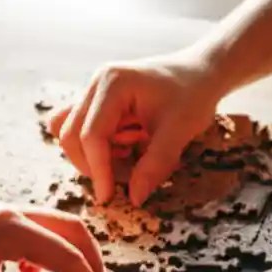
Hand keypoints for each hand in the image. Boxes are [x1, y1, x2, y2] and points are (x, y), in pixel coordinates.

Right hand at [49, 49, 226, 205]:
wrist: (200, 73)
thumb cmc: (193, 95)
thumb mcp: (179, 131)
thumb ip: (155, 165)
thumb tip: (134, 199)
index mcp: (113, 83)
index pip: (91, 134)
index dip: (98, 170)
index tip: (109, 197)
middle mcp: (96, 84)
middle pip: (70, 135)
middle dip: (92, 165)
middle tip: (125, 178)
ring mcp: (94, 92)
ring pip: (71, 133)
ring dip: (94, 155)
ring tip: (129, 153)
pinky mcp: (98, 102)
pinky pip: (83, 130)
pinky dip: (99, 147)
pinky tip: (126, 146)